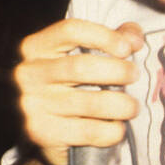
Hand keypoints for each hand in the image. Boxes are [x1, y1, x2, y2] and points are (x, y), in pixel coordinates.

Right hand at [12, 18, 142, 164]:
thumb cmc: (68, 83)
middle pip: (81, 67)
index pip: (70, 31)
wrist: (36, 128)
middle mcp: (28, 73)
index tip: (127, 49)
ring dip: (121, 105)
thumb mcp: (83, 54)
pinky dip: (111, 131)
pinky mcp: (42, 133)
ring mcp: (32, 105)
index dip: (103, 36)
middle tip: (135, 76)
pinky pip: (88, 131)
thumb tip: (135, 39)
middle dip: (117, 71)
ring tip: (133, 106)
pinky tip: (118, 129)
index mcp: (35, 47)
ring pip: (90, 103)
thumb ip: (113, 38)